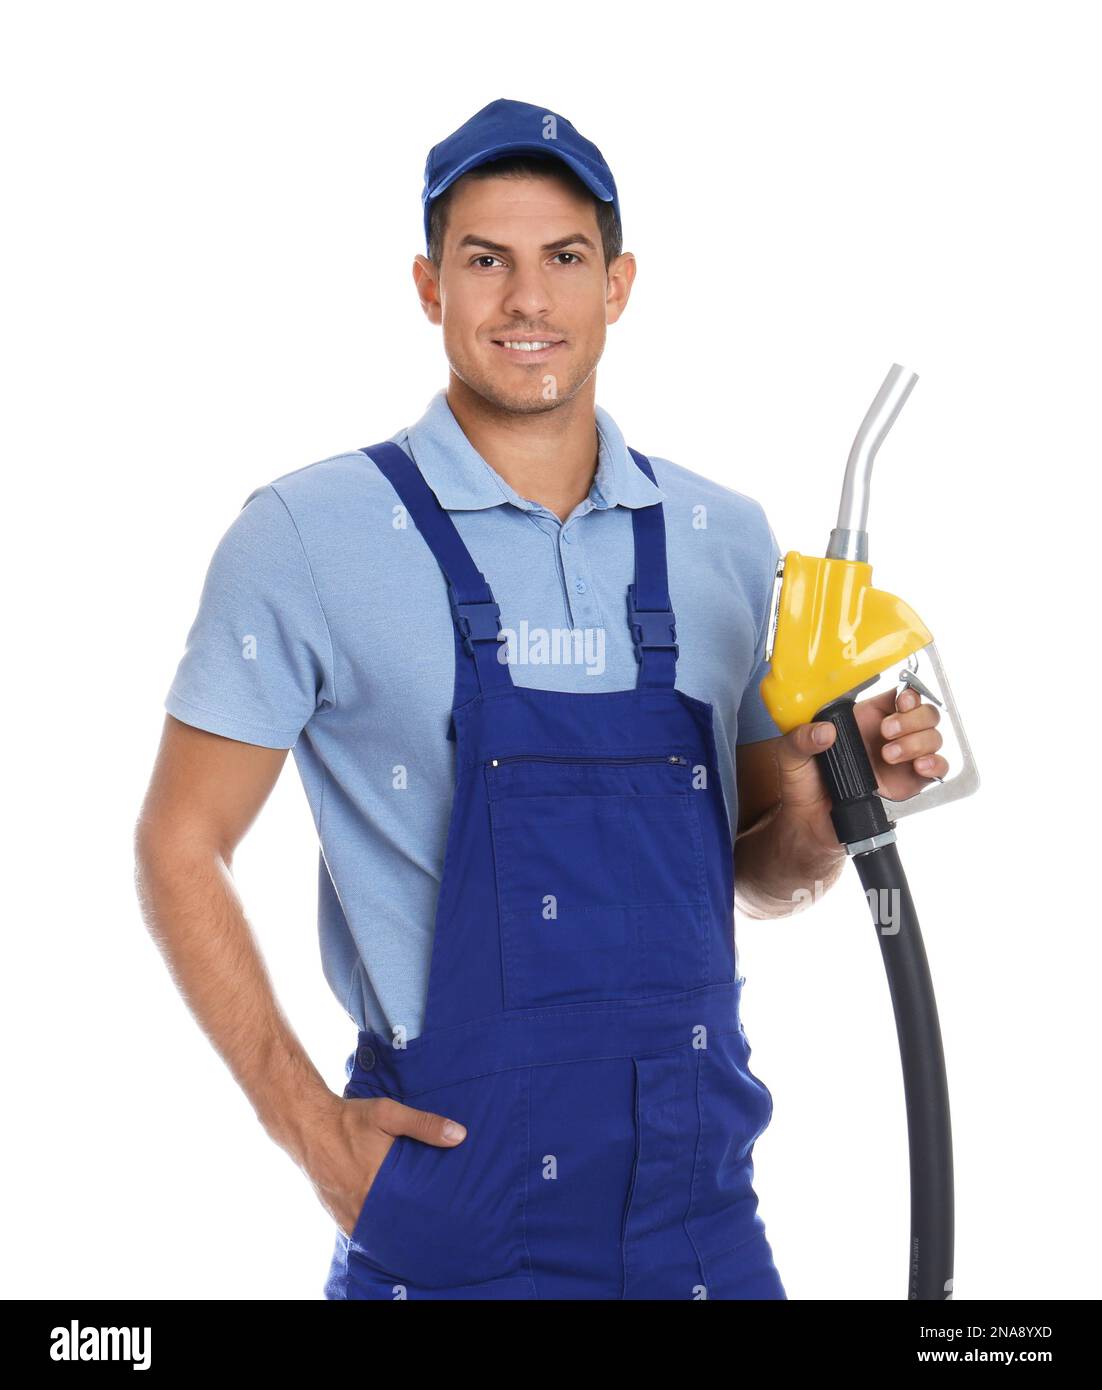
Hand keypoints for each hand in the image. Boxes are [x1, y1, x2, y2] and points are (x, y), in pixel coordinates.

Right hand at [309, 1095, 466, 1238]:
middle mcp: (362, 1203)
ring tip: (416, 1231)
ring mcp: (348, 1212)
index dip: (430, 1215)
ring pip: (379, 1231)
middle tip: (436, 1226)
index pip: (413, 1210)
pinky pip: (361, 1231)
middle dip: (415, 1226)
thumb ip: (424, 1125)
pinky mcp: (337, 1215)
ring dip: (395, 1230)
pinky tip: (389, 1228)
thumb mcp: (389, 1113)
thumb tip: (460, 1135)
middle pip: (397, 1224)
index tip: (447, 1218)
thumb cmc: (350, 1119)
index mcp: (378, 1182)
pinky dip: (375, 1230)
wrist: (308, 1125)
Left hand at [773, 685, 948, 856]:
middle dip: (913, 718)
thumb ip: (800, 738)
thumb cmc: (803, 784)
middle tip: (887, 731)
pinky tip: (919, 767)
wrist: (810, 823)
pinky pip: (938, 769)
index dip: (908, 694)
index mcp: (863, 719)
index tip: (901, 701)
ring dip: (918, 741)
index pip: (899, 695)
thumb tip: (825, 731)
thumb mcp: (790, 755)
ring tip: (889, 755)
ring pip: (933, 738)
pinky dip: (935, 764)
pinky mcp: (909, 784)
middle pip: (925, 714)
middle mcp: (888, 736)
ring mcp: (902, 760)